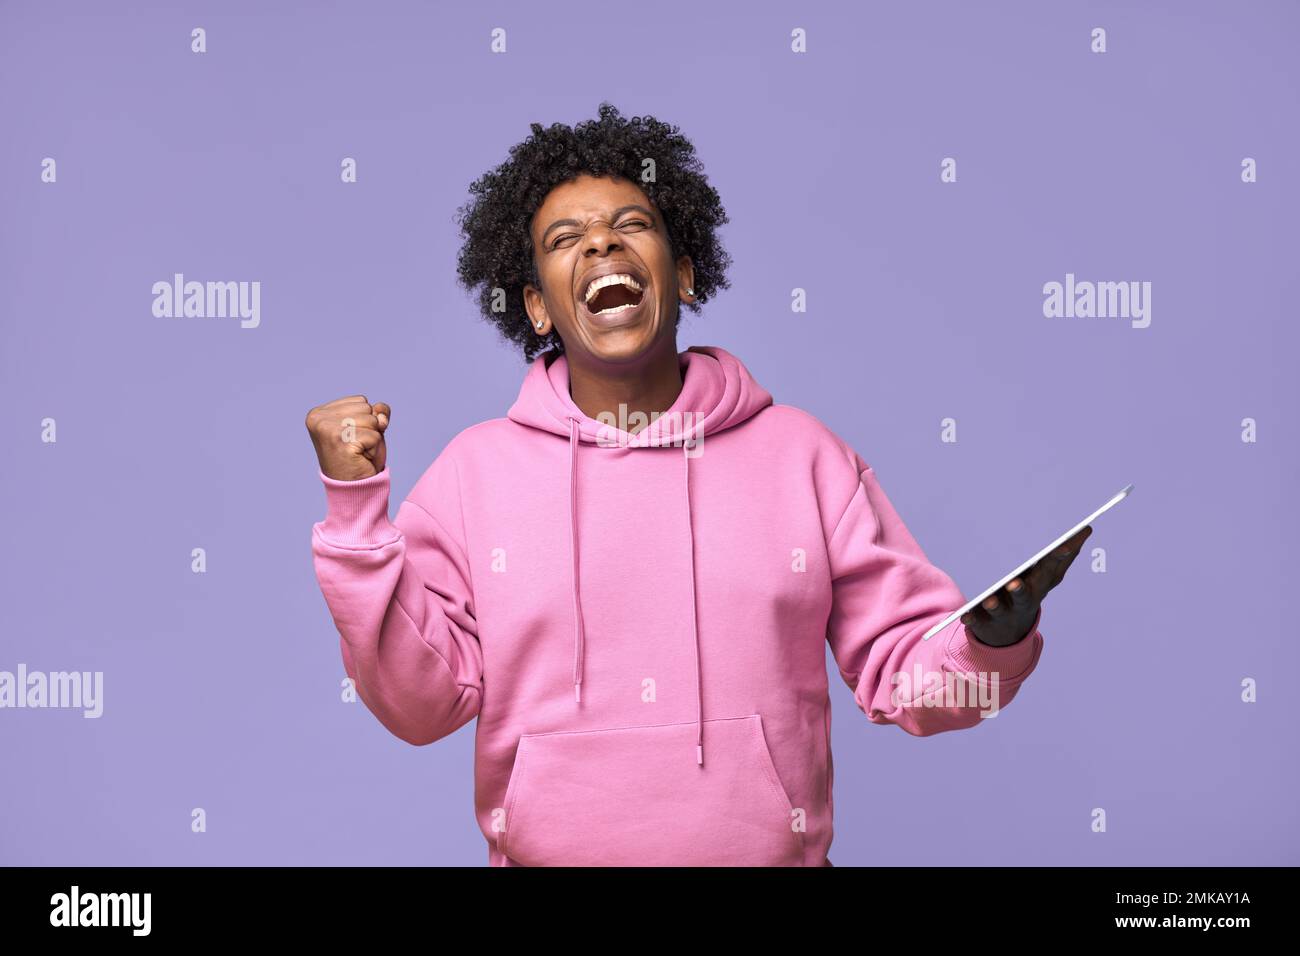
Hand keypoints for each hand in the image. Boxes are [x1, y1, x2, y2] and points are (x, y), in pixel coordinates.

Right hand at [305, 395, 390, 480]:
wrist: (354, 489)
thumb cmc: (360, 457)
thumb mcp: (369, 428)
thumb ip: (377, 412)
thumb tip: (380, 411)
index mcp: (319, 413)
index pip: (361, 401)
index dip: (365, 422)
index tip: (352, 438)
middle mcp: (319, 419)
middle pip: (366, 408)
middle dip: (370, 429)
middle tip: (357, 447)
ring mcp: (328, 430)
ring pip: (372, 420)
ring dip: (373, 439)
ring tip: (359, 452)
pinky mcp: (341, 442)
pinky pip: (375, 436)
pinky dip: (374, 449)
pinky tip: (361, 458)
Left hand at [961, 526, 1091, 646]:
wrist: (1008, 633)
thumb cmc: (1030, 591)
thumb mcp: (1046, 575)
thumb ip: (1065, 555)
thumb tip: (1087, 529)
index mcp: (1039, 587)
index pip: (1050, 573)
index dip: (1057, 560)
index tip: (1064, 545)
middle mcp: (1024, 602)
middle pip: (1025, 596)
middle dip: (1021, 590)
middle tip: (1015, 582)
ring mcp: (1005, 614)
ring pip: (1000, 610)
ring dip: (996, 605)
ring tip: (990, 601)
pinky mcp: (986, 622)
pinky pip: (977, 621)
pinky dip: (971, 619)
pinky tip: (964, 616)